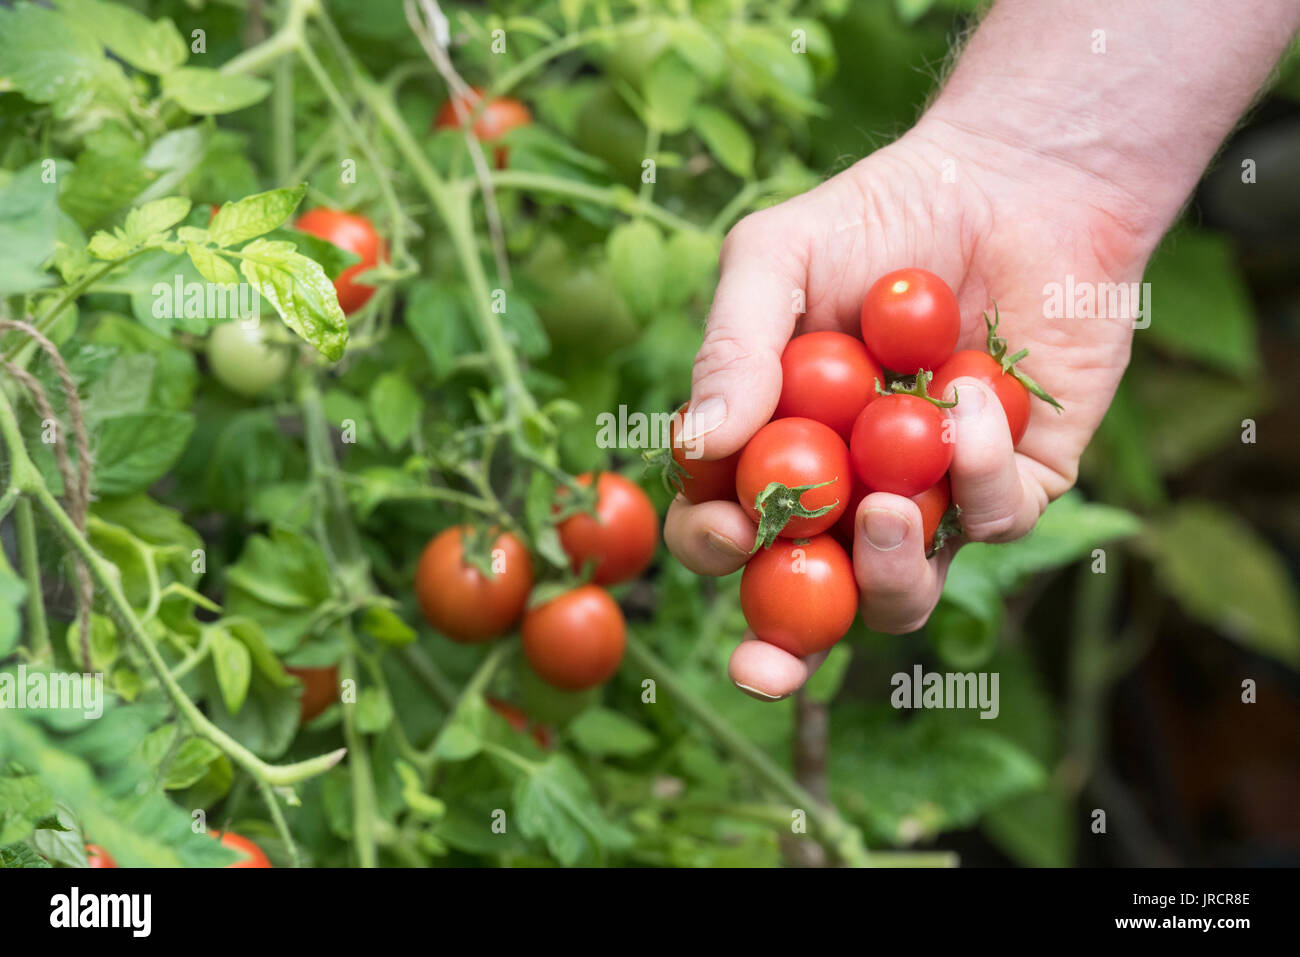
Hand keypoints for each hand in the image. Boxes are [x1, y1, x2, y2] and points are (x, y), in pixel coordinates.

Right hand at [664, 119, 1151, 699]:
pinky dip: (979, 473)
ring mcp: (930, 499)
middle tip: (768, 663)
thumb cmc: (876, 217)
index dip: (712, 549)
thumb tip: (694, 444)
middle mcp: (846, 493)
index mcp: (775, 452)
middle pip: (806, 600)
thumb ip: (731, 348)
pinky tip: (965, 398)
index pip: (723, 527)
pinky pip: (993, 520)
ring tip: (885, 507)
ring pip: (902, 593)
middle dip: (782, 646)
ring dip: (887, 572)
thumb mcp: (777, 260)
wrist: (1011, 181)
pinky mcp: (1016, 485)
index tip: (726, 528)